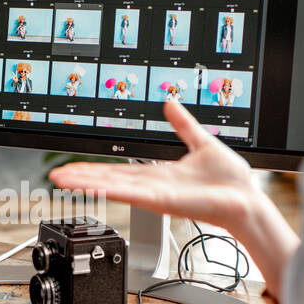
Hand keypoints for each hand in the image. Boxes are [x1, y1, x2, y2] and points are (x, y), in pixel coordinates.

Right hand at [49, 99, 261, 232]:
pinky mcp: (165, 201)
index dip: (95, 168)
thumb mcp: (202, 142)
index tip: (74, 165)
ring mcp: (157, 195)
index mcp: (160, 175)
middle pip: (110, 180)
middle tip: (57, 176)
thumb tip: (171, 102)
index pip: (119, 170)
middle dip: (82, 177)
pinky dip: (112, 190)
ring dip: (88, 183)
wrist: (246, 200)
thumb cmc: (230, 181)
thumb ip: (184, 124)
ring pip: (115, 187)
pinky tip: (93, 186)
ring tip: (63, 181)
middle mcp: (154, 187)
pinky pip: (133, 194)